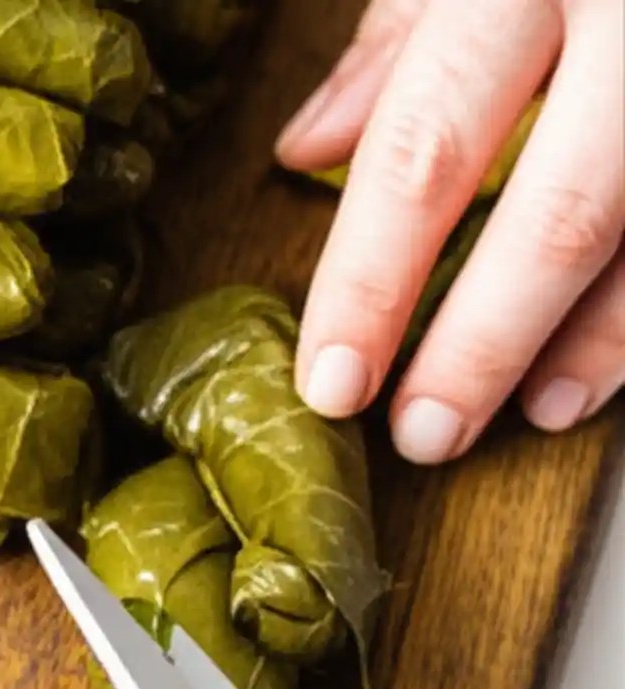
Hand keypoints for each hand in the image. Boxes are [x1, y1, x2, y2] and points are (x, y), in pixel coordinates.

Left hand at [276, 0, 623, 463]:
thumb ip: (392, 44)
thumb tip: (305, 151)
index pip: (424, 147)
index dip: (371, 277)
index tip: (331, 378)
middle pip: (558, 211)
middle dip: (481, 340)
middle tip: (420, 433)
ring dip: (589, 341)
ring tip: (520, 415)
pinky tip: (601, 367)